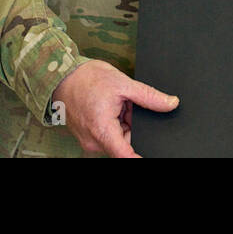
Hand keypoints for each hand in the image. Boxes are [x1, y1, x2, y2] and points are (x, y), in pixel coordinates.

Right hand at [51, 59, 178, 157]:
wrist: (61, 76)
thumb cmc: (86, 79)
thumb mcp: (122, 83)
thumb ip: (149, 96)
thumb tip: (171, 103)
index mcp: (102, 131)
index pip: (126, 156)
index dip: (142, 157)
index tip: (156, 152)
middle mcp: (94, 142)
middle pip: (125, 143)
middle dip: (133, 125)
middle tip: (127, 105)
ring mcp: (90, 140)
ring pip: (118, 138)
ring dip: (123, 123)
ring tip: (116, 103)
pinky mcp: (88, 137)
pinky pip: (108, 134)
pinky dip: (114, 122)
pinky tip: (109, 107)